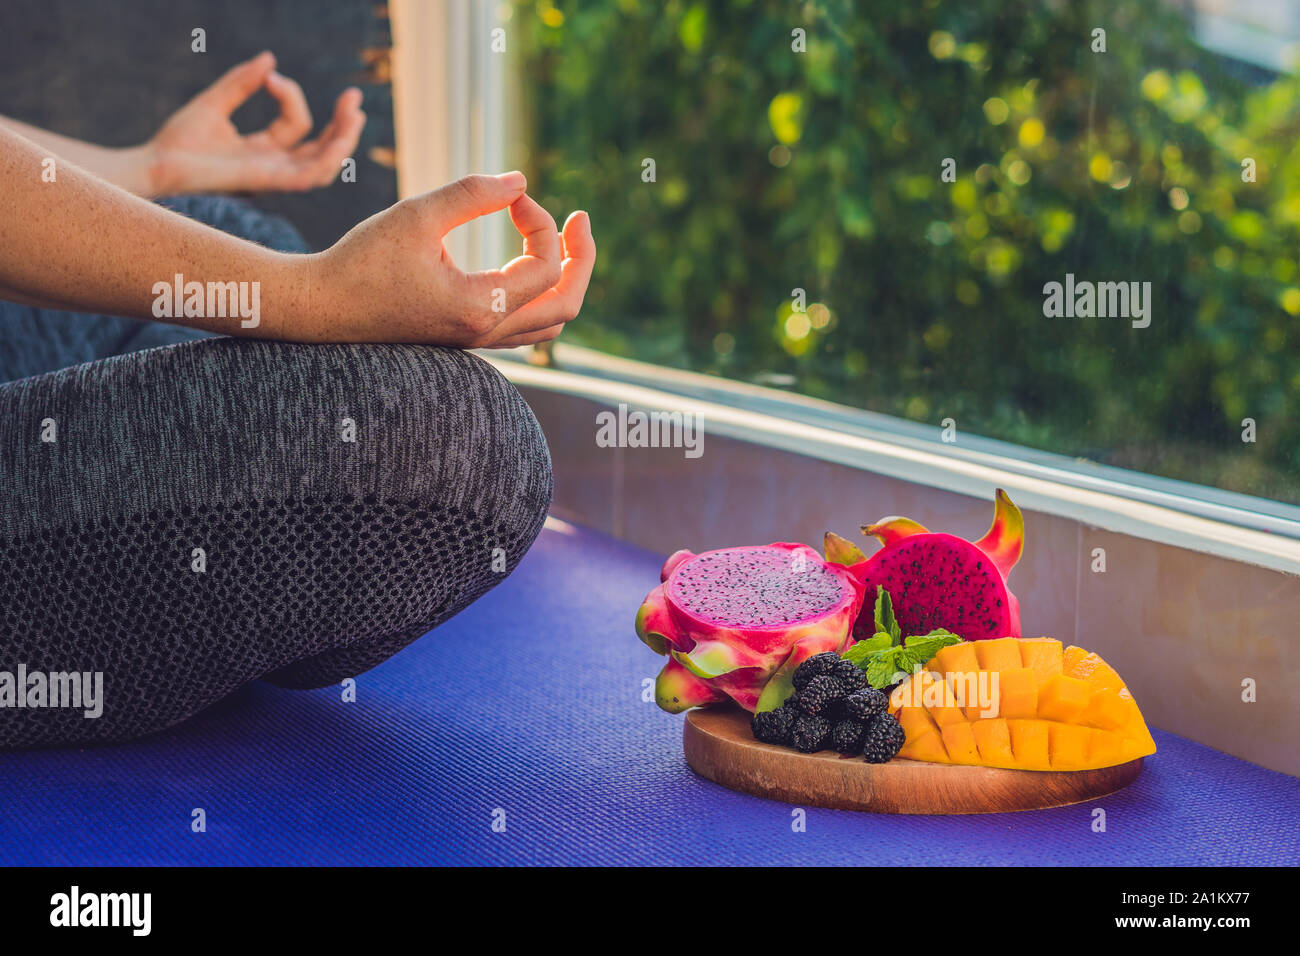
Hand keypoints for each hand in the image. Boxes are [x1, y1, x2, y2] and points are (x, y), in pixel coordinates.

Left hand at [145, 51, 364, 194]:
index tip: (268, 76)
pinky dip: (327, 160)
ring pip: (324, 166)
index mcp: (264, 149)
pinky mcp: (266, 182)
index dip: (291, 95)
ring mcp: (272, 176)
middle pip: (323, 149)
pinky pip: (308, 177)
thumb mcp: (214, 102)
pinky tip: (337, 139)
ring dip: (344, 142)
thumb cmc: (178, 140)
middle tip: (354, 96)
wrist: (156, 163)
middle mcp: (274, 165)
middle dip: (343, 124)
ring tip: (354, 113)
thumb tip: (270, 60)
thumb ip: (241, 82)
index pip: (296, 124)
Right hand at [299, 172, 595, 346]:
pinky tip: (525, 262)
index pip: (545, 267)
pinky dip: (540, 295)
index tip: (513, 196)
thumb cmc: (361, 260)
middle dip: (581, 259)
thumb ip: (472, 194)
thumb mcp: (416, 215)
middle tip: (579, 220)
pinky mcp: (465, 336)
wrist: (321, 307)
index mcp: (479, 307)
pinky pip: (525, 327)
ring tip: (562, 241)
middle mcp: (485, 332)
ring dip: (564, 281)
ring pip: (550, 323)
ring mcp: (477, 341)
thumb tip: (521, 181)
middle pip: (566, 304)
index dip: (540, 223)